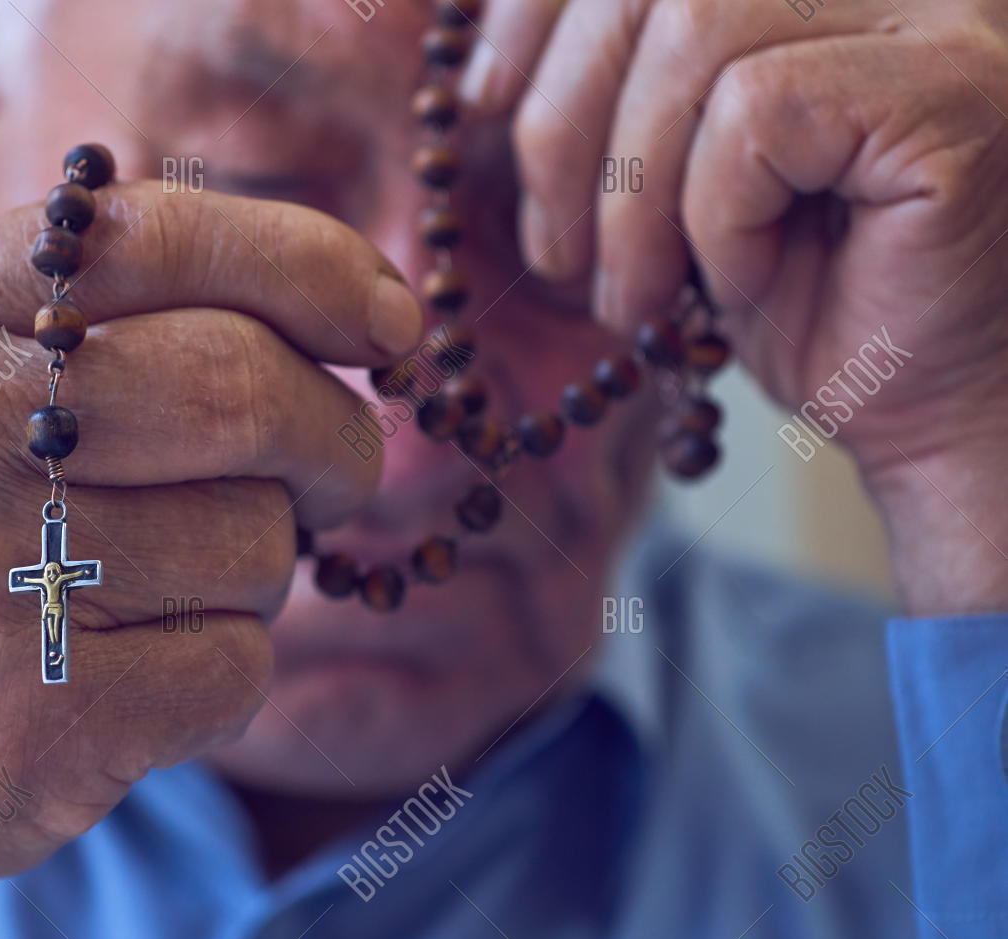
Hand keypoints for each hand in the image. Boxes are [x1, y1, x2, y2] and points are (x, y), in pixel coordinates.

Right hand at [0, 181, 419, 938]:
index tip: (389, 321)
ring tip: (155, 590)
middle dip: (334, 436)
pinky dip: (222, 669)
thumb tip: (312, 305)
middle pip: (243, 387)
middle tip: (336, 473)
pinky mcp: (31, 722)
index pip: (156, 233)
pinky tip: (130, 675)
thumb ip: (65, 316)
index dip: (313, 268)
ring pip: (257, 539)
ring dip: (254, 568)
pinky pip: (237, 664)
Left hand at [467, 0, 1007, 611]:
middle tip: (560, 258)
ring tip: (640, 298)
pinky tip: (743, 281)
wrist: (921, 405)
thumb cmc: (796, 294)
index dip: (535, 8)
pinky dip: (716, 217)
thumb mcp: (664, 178)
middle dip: (563, 129)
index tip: (480, 104)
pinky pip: (760, 111)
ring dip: (631, 196)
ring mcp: (936, 11)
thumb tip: (479, 58)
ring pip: (697, 33)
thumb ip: (606, 94)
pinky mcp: (954, 89)